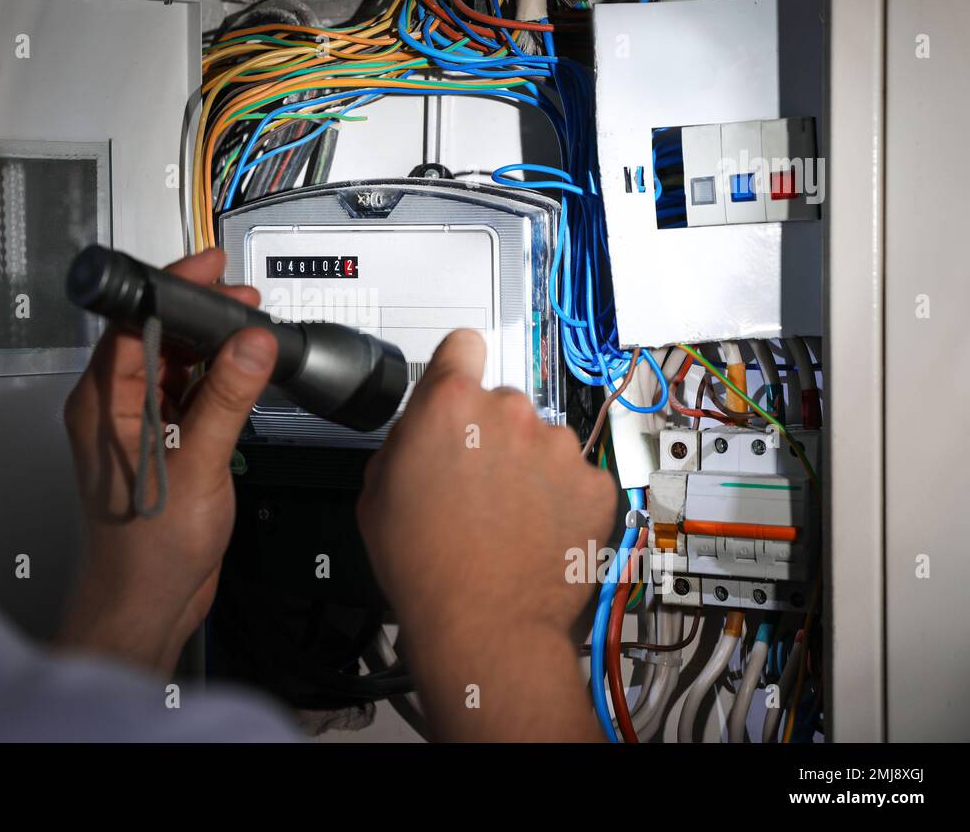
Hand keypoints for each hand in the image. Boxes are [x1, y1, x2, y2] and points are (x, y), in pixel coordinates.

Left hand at [58, 248, 276, 673]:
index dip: (173, 287)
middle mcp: (113, 409)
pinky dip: (215, 383)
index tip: (210, 268)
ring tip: (252, 336)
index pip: (133, 320)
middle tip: (245, 304)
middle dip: (202, 315)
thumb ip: (226, 399)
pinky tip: (243, 378)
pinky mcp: (161, 447)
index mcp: (102, 404)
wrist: (147, 605)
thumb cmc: (147, 550)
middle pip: (156, 338)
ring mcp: (137, 428)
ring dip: (212, 350)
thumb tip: (250, 344)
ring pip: (174, 367)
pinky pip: (186, 398)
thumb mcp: (196, 465)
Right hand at [357, 329, 616, 739]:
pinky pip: (575, 476)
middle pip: (502, 402)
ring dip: (528, 465)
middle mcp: (509, 413)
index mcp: (449, 406)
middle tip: (475, 481)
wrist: (485, 624)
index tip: (463, 377)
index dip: (460, 364)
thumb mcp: (376, 490)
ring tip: (506, 515)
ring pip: (541, 440)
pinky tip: (535, 530)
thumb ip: (404, 440)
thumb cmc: (425, 566)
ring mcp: (556, 448)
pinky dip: (560, 497)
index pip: (464, 345)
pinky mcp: (594, 483)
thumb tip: (420, 430)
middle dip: (490, 433)